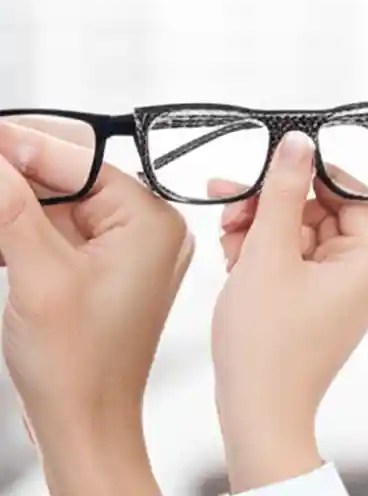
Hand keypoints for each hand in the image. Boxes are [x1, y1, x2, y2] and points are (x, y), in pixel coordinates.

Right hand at [0, 122, 191, 494]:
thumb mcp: (38, 277)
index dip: (23, 145)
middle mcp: (149, 229)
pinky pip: (59, 232)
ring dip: (15, 201)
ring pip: (58, 204)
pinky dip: (22, 229)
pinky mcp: (104, 272)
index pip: (81, 160)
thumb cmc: (79, 365)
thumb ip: (12, 209)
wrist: (87, 424)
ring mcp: (128, 251)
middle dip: (17, 172)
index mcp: (152, 222)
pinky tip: (2, 236)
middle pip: (70, 177)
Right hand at [210, 132, 367, 491]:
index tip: (282, 161)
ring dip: (262, 225)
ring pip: (300, 237)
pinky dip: (260, 253)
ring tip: (226, 228)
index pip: (359, 196)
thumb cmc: (267, 347)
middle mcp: (356, 278)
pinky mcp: (306, 309)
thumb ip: (283, 194)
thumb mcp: (270, 254)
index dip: (321, 173)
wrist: (255, 415)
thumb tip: (300, 144)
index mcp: (365, 264)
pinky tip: (230, 252)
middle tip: (235, 197)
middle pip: (324, 213)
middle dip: (277, 200)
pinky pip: (289, 263)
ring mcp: (331, 295)